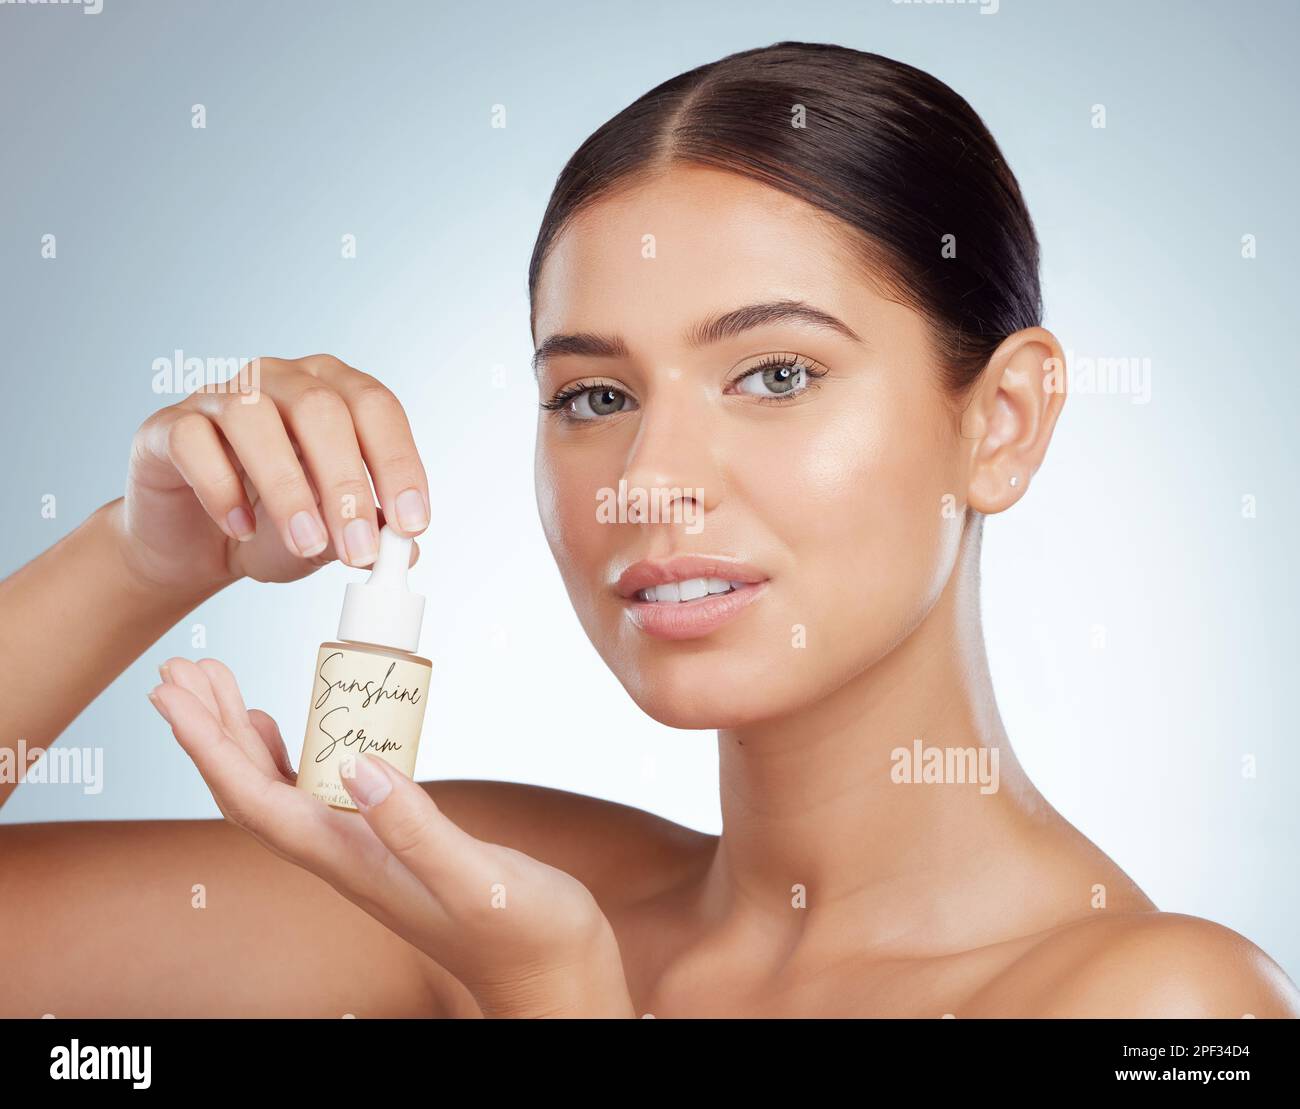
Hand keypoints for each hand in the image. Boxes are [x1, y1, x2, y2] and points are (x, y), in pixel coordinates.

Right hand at [119, 355, 430, 592]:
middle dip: (346, 482)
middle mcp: (281, 380)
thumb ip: (366, 533)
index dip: (399, 463)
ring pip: (254, 415)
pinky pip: (193, 440)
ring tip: (305, 543)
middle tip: (359, 549)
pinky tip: (241, 530)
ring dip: (288, 488)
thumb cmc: (272, 528)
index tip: (413, 524)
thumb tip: (405, 548)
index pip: (377, 408)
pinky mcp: (169, 426)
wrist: (194, 545)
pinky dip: (221, 488)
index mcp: (334, 392)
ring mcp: (221, 396)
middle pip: (320, 407)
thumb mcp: (330, 536)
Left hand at [148, 657, 635, 1017]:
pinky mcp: (388, 841)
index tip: (175, 697)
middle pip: (251, 791)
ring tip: (217, 687)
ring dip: (240, 738)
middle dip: (209, 731)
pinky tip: (288, 731)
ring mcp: (363, 848)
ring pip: (277, 789)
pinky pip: (318, 791)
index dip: (209, 748)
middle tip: (179, 673)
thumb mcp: (479, 879)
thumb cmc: (524, 935)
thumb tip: (355, 767)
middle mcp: (344, 855)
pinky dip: (291, 754)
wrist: (549, 973)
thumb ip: (417, 828)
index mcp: (353, 861)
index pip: (256, 802)